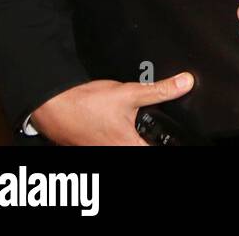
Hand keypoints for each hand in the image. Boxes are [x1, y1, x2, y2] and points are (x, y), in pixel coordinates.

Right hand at [29, 72, 193, 144]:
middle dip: (149, 140)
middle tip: (152, 130)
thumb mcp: (129, 93)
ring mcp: (102, 153)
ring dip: (134, 140)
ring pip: (127, 149)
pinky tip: (118, 128)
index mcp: (127, 146)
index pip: (155, 151)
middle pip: (140, 150)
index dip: (168, 146)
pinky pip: (112, 147)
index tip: (177, 142)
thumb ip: (159, 90)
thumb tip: (184, 83)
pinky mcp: (92, 149)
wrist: (53, 105)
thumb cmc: (85, 104)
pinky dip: (120, 139)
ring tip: (129, 127)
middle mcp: (114, 154)